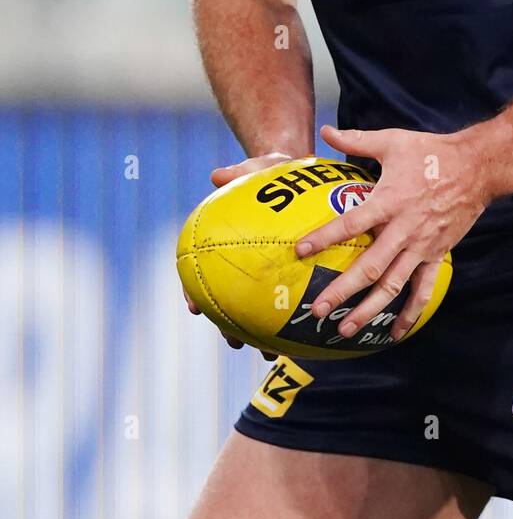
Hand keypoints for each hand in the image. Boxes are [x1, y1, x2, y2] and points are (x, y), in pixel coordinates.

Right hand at [183, 149, 301, 360]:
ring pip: (262, 310)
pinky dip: (300, 312)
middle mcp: (246, 263)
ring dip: (264, 333)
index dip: (193, 291)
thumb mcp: (260, 168)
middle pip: (230, 302)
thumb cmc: (275, 171)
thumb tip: (217, 174)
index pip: (200, 272)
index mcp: (228, 244)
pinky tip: (312, 329)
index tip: (193, 307)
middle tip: (234, 340)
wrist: (299, 173)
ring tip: (270, 350)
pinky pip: (298, 295)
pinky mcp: (300, 272)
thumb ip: (241, 173)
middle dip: (230, 325)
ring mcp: (271, 271)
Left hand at [294, 124, 498, 342]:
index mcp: (389, 201)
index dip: (324, 238)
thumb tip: (326, 132)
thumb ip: (356, 141)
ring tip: (345, 329)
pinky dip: (410, 313)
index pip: (350, 224)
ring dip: (369, 310)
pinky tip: (395, 333)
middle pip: (369, 267)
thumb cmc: (431, 153)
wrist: (477, 168)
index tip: (300, 251)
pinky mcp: (437, 255)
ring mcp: (421, 247)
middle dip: (341, 291)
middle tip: (318, 310)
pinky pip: (423, 290)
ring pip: (393, 285)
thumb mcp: (393, 141)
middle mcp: (403, 230)